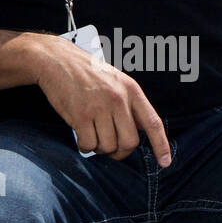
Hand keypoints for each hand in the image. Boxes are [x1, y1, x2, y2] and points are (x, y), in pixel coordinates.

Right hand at [31, 35, 171, 166]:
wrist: (56, 59)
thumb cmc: (85, 71)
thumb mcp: (115, 80)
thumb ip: (128, 103)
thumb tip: (141, 129)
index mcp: (131, 89)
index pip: (153, 123)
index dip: (161, 145)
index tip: (165, 163)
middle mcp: (118, 98)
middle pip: (130, 142)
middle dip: (120, 151)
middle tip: (109, 146)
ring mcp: (99, 107)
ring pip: (108, 146)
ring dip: (99, 147)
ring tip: (91, 134)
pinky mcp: (80, 115)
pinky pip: (89, 145)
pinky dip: (84, 145)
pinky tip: (80, 135)